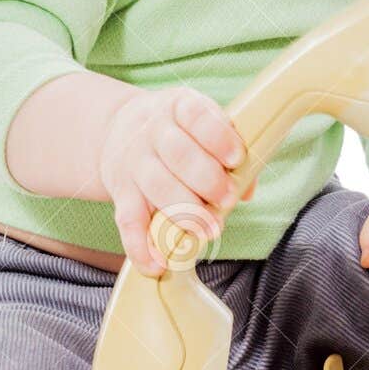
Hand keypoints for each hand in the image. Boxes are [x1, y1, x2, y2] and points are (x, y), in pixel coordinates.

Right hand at [99, 85, 253, 273]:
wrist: (119, 129)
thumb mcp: (201, 124)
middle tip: (226, 198)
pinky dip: (141, 247)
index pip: (196, 115)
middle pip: (178, 154)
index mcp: (179, 106)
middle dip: (206, 180)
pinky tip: (159, 263)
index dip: (218, 137)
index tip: (236, 157)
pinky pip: (128, 222)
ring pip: (156, 186)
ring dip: (184, 211)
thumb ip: (228, 150)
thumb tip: (249, 188)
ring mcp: (134, 162)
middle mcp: (152, 131)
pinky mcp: (121, 192)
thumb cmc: (177, 131)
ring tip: (208, 229)